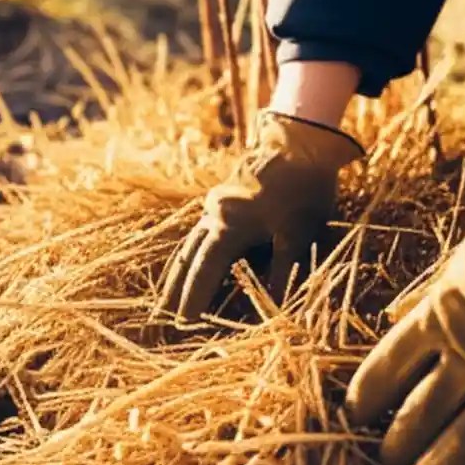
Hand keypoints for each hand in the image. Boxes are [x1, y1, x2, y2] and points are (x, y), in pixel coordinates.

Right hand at [159, 111, 363, 321]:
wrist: (302, 140)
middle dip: (175, 287)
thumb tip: (273, 309)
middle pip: (188, 257)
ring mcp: (216, 204)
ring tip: (164, 294)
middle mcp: (214, 214)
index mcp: (228, 226)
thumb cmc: (304, 189)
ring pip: (189, 242)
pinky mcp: (225, 198)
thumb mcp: (299, 234)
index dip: (194, 298)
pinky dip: (191, 251)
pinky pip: (199, 230)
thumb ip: (283, 272)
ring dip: (178, 269)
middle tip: (161, 315)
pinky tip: (189, 259)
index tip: (183, 323)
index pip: (205, 270)